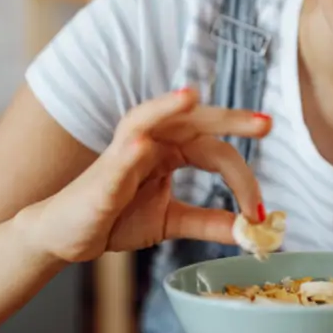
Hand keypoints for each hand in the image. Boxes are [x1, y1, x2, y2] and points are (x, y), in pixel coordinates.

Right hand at [14, 88, 270, 262]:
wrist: (67, 236)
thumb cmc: (115, 218)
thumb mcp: (171, 222)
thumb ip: (208, 222)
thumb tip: (250, 230)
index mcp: (170, 151)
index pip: (216, 152)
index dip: (243, 179)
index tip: (261, 213)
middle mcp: (151, 143)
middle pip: (193, 121)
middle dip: (229, 119)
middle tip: (266, 124)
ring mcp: (123, 153)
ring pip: (147, 119)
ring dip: (168, 106)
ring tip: (190, 96)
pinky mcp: (102, 175)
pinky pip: (116, 157)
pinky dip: (130, 148)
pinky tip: (142, 145)